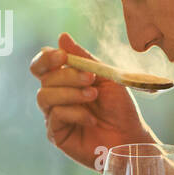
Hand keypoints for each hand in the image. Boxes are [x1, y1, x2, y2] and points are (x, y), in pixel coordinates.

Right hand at [31, 33, 156, 169]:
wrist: (131, 137)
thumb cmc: (120, 108)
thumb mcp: (105, 78)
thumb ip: (84, 58)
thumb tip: (62, 37)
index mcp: (65, 81)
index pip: (42, 66)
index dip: (47, 58)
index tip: (63, 56)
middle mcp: (56, 97)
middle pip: (44, 79)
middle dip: (67, 76)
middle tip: (90, 80)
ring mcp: (54, 116)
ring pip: (44, 96)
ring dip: (71, 93)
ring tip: (93, 96)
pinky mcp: (56, 134)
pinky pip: (55, 116)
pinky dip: (75, 113)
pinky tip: (91, 119)